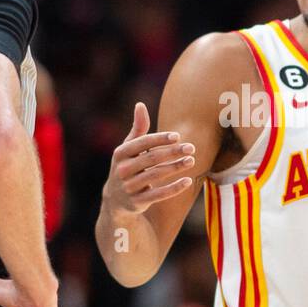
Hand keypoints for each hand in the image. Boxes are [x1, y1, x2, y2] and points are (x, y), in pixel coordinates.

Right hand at [104, 101, 195, 218]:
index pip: (142, 143)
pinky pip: (158, 195)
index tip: (177, 136)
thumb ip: (138, 128)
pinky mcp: (137, 202)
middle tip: (191, 148)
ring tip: (192, 160)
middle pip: (151, 158)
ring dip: (176, 167)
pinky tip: (188, 180)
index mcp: (120, 153)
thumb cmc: (127, 166)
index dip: (160, 139)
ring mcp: (129, 187)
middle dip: (172, 152)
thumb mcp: (128, 148)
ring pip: (156, 175)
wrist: (116, 199)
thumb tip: (140, 104)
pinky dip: (174, 188)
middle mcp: (122, 170)